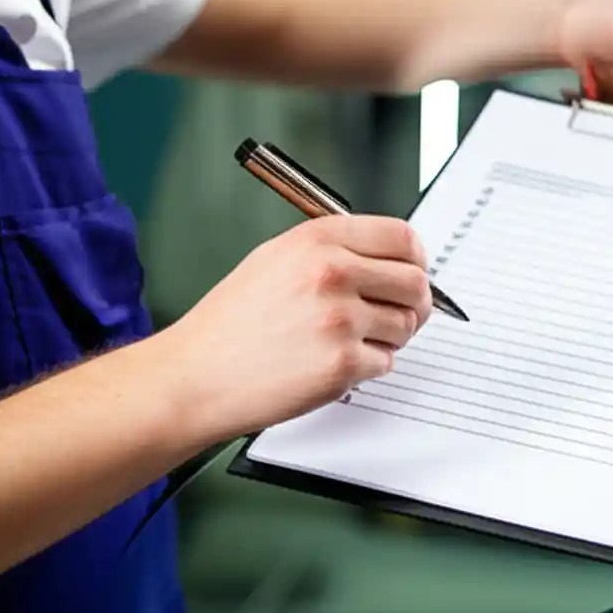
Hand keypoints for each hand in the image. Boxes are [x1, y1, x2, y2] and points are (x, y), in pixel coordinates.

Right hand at [153, 215, 432, 443]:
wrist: (196, 374)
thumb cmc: (232, 323)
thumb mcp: (276, 259)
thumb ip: (335, 251)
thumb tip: (392, 258)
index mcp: (317, 240)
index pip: (402, 237)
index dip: (416, 258)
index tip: (413, 273)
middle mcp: (331, 272)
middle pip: (416, 282)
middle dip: (414, 304)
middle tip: (397, 316)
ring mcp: (339, 319)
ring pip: (406, 326)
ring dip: (388, 339)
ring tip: (347, 343)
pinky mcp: (342, 363)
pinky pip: (386, 363)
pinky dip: (366, 369)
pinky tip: (329, 365)